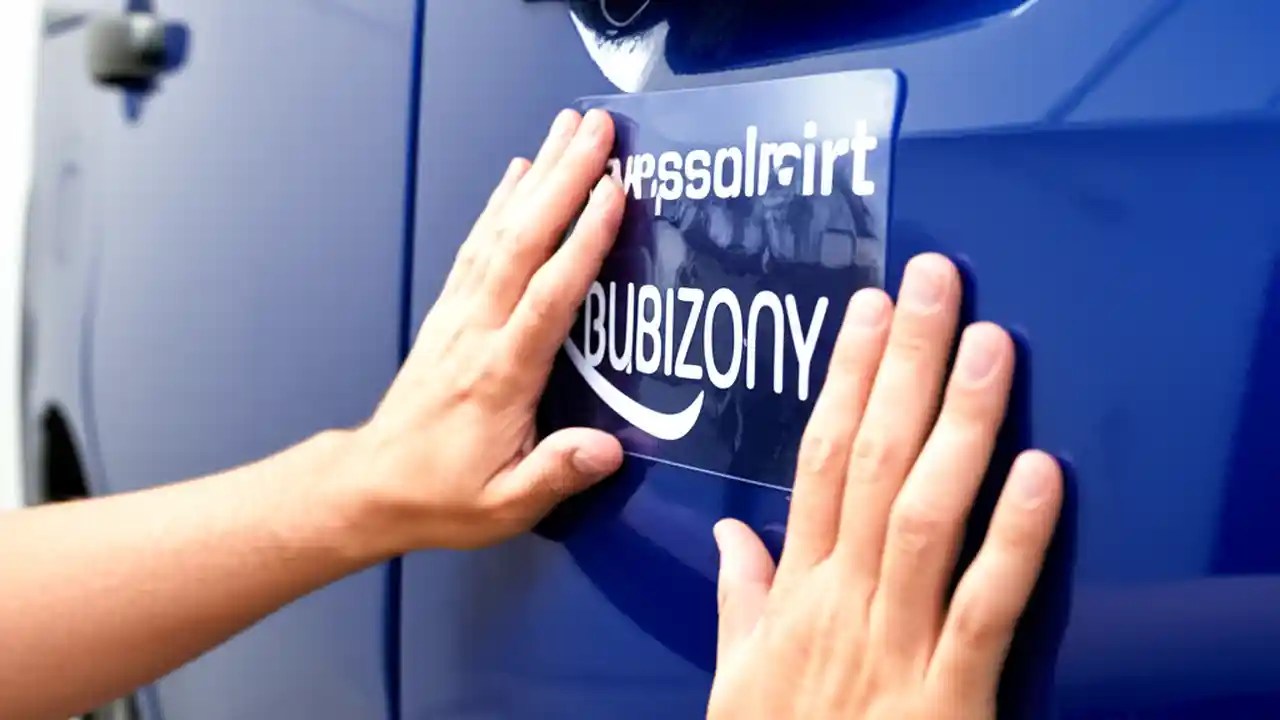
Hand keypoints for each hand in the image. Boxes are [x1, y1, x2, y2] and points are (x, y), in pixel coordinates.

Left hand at [347, 109, 625, 552]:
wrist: (373, 485)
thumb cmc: (444, 494)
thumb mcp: (505, 505)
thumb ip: (556, 473)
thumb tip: (609, 449)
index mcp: (500, 375)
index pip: (548, 297)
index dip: (582, 243)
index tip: (614, 193)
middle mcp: (477, 331)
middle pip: (524, 241)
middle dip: (564, 179)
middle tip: (599, 130)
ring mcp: (459, 315)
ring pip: (500, 230)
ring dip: (538, 175)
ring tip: (568, 128)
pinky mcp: (451, 311)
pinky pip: (478, 244)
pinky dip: (500, 201)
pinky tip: (519, 171)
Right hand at [708, 255, 1062, 718]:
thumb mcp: (735, 678)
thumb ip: (738, 598)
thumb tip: (732, 530)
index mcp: (795, 590)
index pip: (819, 461)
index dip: (847, 379)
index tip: (872, 311)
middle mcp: (842, 599)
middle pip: (871, 462)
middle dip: (906, 367)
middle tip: (937, 284)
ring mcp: (894, 643)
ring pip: (924, 515)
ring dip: (959, 427)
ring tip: (991, 347)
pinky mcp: (949, 696)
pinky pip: (982, 609)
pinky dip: (1011, 541)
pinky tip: (1040, 474)